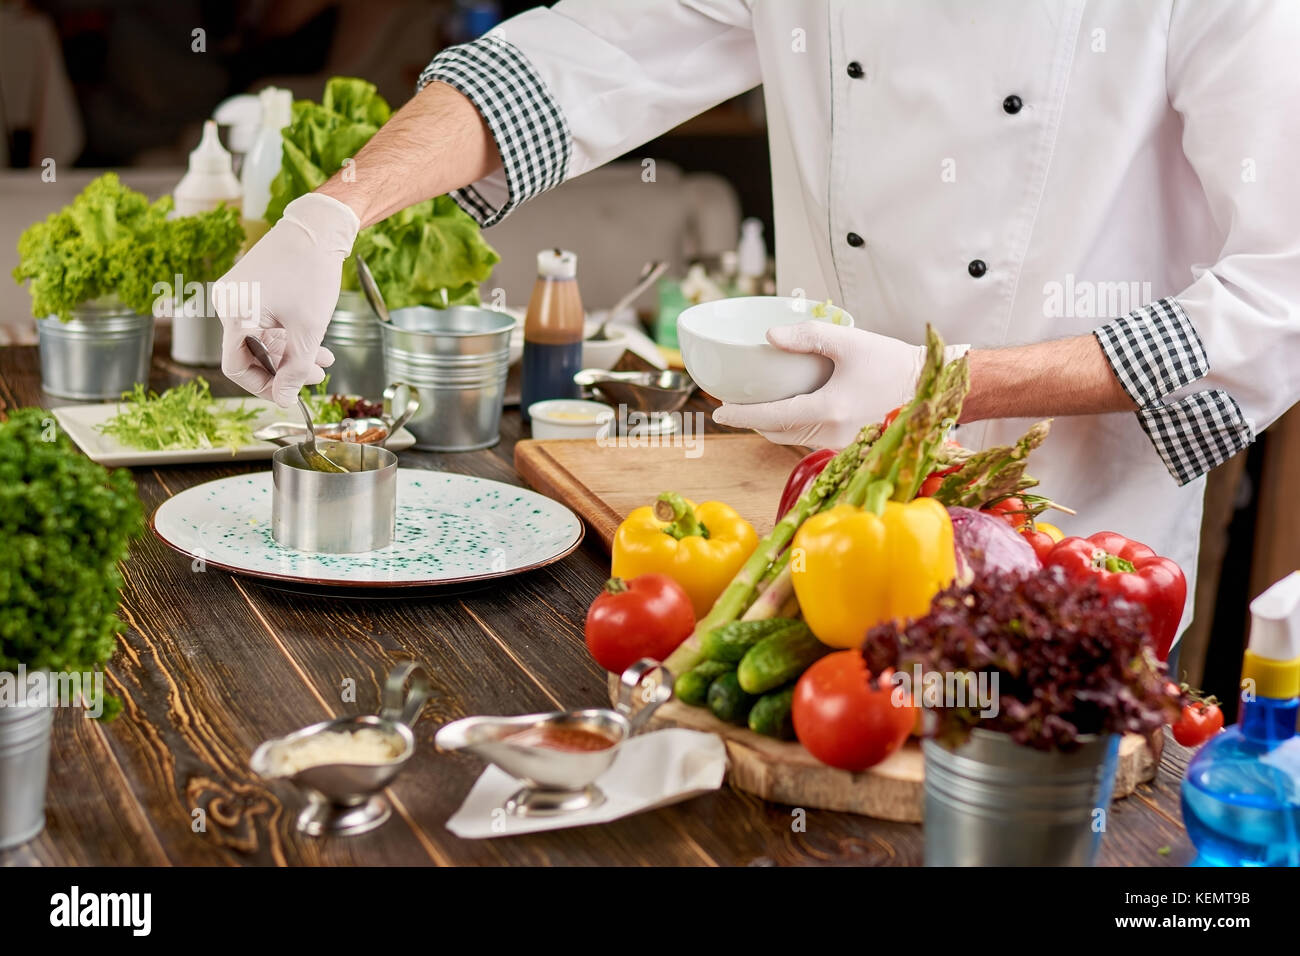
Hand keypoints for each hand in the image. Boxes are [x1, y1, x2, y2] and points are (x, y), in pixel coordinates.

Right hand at [213, 193, 359, 405]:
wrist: (316, 227)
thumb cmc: (312, 273)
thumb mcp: (308, 329)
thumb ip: (295, 368)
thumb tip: (284, 399)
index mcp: (235, 314)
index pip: (236, 368)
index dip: (264, 386)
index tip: (292, 393)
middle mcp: (226, 304)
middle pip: (249, 355)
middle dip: (286, 370)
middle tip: (319, 376)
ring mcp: (236, 295)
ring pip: (260, 340)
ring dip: (291, 354)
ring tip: (324, 361)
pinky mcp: (248, 289)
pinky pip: (263, 323)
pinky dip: (287, 335)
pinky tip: (314, 343)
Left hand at [711, 322, 967, 447]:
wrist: (934, 387)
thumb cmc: (894, 363)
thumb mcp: (850, 341)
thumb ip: (808, 337)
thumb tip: (769, 337)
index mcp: (829, 412)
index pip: (772, 418)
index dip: (741, 415)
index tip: (717, 410)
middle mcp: (833, 436)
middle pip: (777, 433)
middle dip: (751, 421)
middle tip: (730, 403)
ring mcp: (842, 446)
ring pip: (793, 439)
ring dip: (771, 425)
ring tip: (753, 405)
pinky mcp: (851, 447)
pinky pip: (811, 440)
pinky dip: (793, 428)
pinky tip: (787, 411)